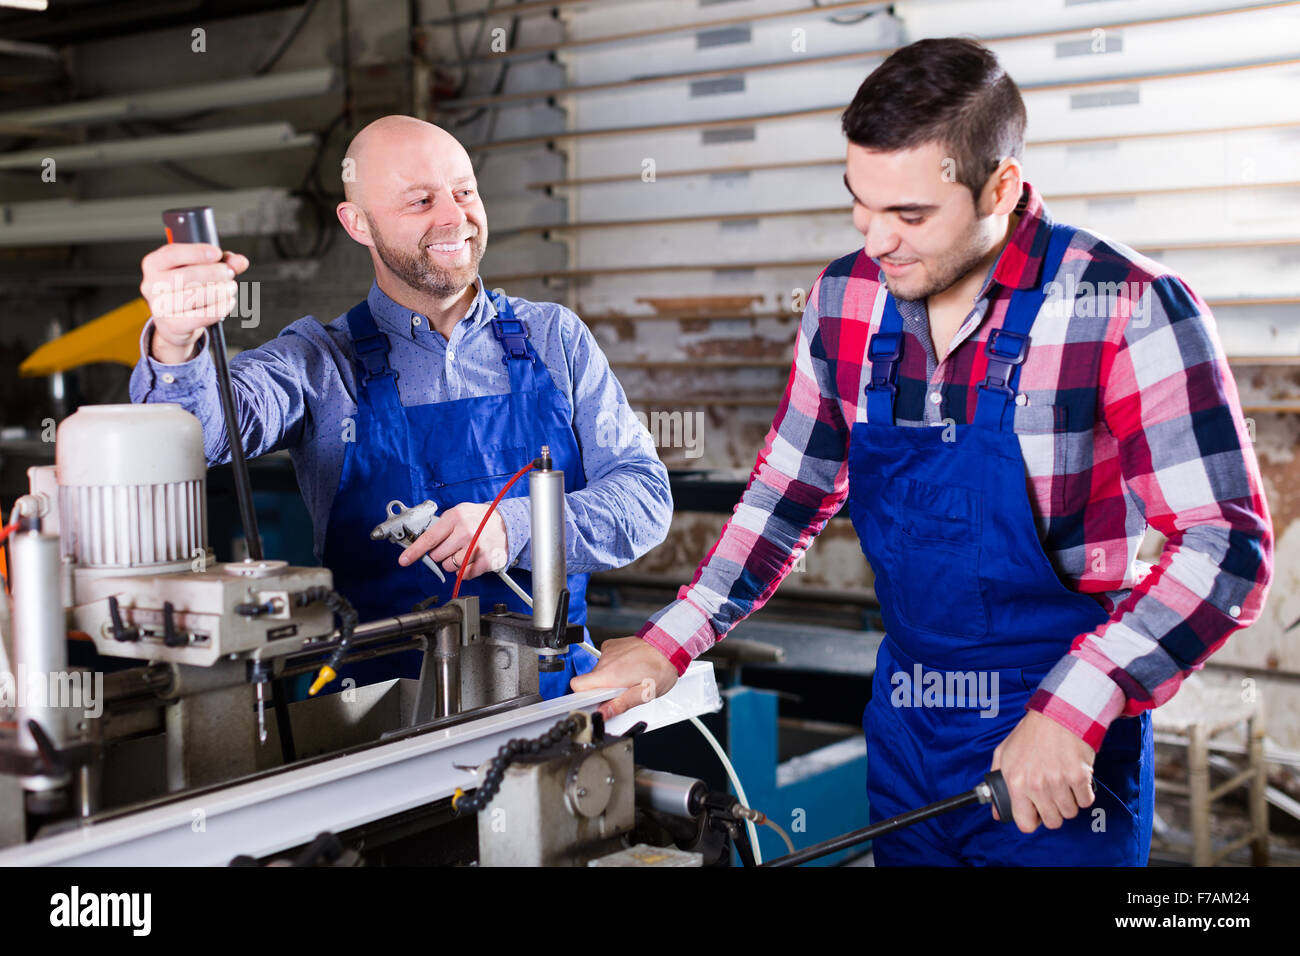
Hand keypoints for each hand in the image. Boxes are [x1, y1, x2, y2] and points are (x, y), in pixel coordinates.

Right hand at [140, 242, 249, 363]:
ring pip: (193, 297)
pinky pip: (199, 317)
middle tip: (229, 273)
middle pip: (185, 276)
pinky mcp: (171, 326)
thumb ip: (222, 262)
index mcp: (154, 264)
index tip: (217, 253)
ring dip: (218, 291)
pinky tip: (228, 303)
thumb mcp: (202, 270)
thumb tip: (239, 261)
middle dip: (213, 273)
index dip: (196, 252)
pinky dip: (218, 309)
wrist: (175, 323)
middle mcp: (151, 284)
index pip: (172, 253)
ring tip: (230, 288)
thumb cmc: (187, 290)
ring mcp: (159, 307)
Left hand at [398, 502, 507, 579]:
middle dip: (441, 554)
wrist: (506, 522)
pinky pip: (464, 574)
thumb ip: (440, 526)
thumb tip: (419, 542)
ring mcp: (477, 547)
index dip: (414, 551)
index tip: (404, 560)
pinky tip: (472, 558)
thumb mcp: (458, 513)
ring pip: (450, 567)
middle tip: (452, 546)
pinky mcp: (486, 561)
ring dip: (453, 563)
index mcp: (455, 518)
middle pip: (438, 556)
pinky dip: (465, 570)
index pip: (429, 539)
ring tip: (464, 551)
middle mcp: (466, 532)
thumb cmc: (478, 518)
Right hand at [569, 636, 678, 720]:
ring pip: (599, 672)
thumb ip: (620, 704)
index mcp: (609, 674)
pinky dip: (613, 665)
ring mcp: (607, 651)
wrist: (668, 645)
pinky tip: (628, 667)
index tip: (594, 703)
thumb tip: (603, 713)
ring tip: (628, 679)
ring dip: (609, 678)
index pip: (577, 686)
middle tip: (620, 692)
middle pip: (590, 681)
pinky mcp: (611, 645)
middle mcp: (605, 661)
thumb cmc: (659, 669)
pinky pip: (606, 660)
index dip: (582, 697)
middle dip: (601, 690)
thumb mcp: (643, 694)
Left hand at [991, 710, 1095, 832]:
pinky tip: (1075, 778)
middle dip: (1053, 811)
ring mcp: (1058, 781)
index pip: (1025, 822)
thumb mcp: (1004, 753)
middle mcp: (1036, 784)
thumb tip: (996, 811)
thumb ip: (997, 781)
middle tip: (1052, 794)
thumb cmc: (1031, 732)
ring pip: (1070, 812)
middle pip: (1052, 821)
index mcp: (1015, 780)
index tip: (1036, 812)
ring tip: (1063, 782)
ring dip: (1069, 801)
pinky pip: (1086, 801)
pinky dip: (1083, 793)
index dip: (1032, 820)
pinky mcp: (1079, 776)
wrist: (1058, 713)